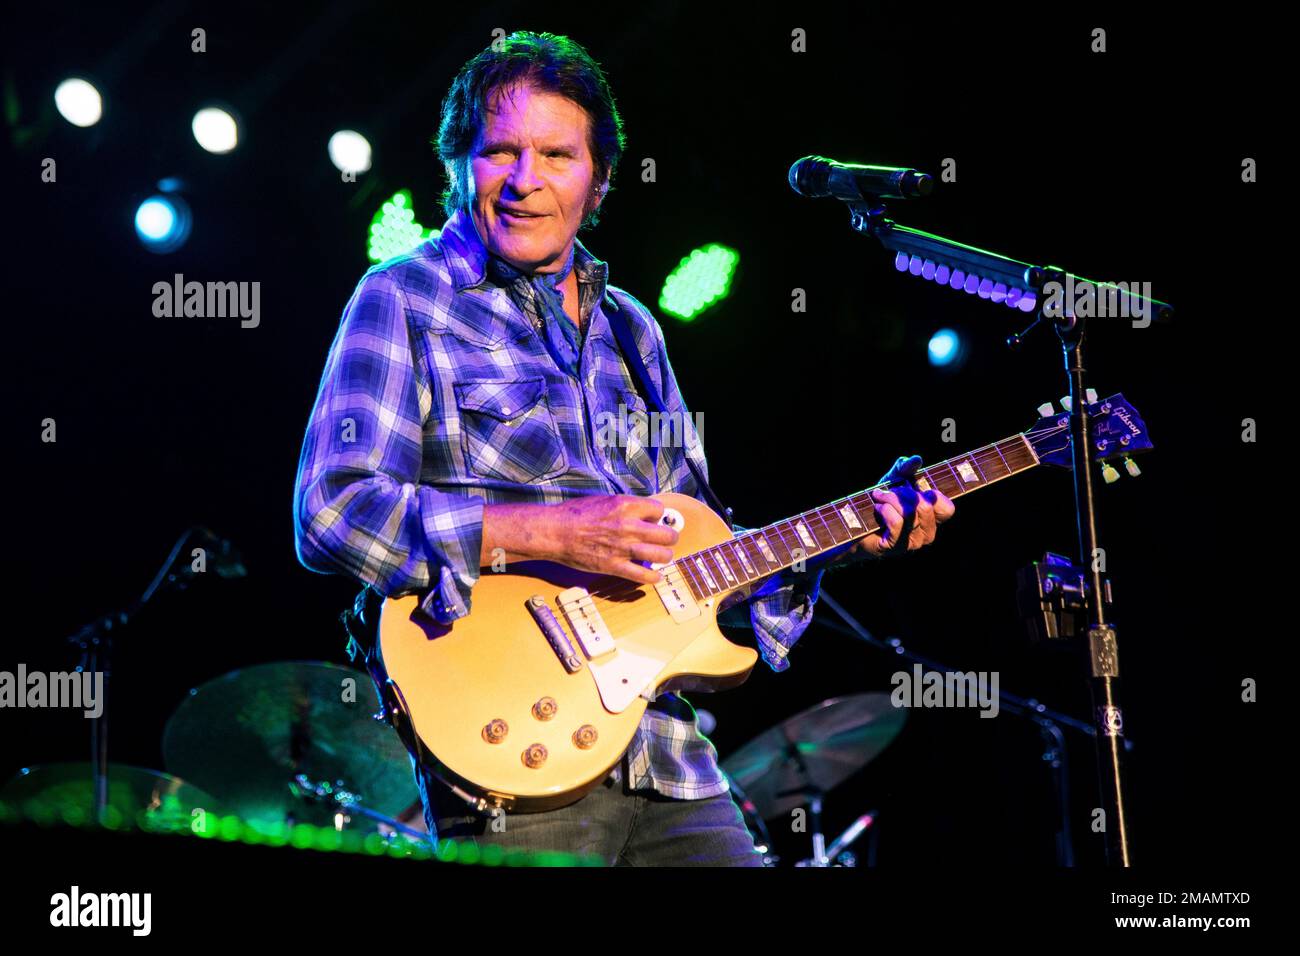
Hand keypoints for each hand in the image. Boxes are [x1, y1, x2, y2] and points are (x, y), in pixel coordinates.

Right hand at [543, 495, 677, 584]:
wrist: (555, 532)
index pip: (659, 509)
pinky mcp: (614, 566)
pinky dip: (653, 578)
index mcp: (625, 505)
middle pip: (667, 534)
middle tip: (666, 539)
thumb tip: (642, 512)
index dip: (658, 515)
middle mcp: (628, 525)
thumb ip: (625, 506)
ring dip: (665, 556)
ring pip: (661, 555)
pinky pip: (643, 575)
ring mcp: (623, 547)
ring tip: (662, 556)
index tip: (654, 520)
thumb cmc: (575, 514)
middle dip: (669, 537)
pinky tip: (655, 576)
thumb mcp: (604, 500)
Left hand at [846, 455, 954, 560]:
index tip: (912, 486)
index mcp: (934, 519)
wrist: (856, 523)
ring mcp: (913, 543)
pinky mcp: (896, 547)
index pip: (947, 509)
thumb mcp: (894, 480)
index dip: (933, 494)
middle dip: (903, 492)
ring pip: (909, 513)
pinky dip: (884, 509)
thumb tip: (916, 459)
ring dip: (890, 499)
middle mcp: (928, 534)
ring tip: (878, 496)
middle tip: (889, 491)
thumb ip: (906, 469)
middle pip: (925, 506)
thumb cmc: (881, 502)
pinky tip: (876, 508)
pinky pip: (896, 522)